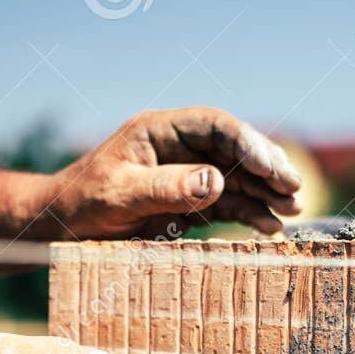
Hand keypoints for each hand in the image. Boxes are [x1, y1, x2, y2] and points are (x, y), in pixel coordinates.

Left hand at [37, 107, 303, 237]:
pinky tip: (271, 226)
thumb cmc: (81, 204)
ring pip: (236, 178)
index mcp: (159, 131)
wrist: (60, 228)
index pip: (214, 125)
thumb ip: (166, 187)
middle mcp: (178, 149)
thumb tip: (217, 181)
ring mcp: (185, 175)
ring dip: (266, 192)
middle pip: (233, 149)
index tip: (268, 166)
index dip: (246, 142)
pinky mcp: (187, 203)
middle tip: (294, 188)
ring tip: (294, 210)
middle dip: (266, 167)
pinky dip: (250, 214)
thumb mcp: (119, 195)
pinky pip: (226, 204)